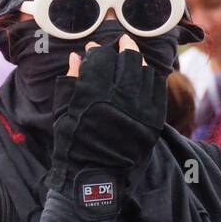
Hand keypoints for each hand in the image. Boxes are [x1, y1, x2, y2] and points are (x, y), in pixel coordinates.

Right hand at [47, 33, 164, 215]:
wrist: (94, 180)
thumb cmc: (72, 147)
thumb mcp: (63, 115)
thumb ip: (70, 84)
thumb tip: (76, 58)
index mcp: (93, 97)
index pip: (101, 61)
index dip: (97, 52)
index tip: (93, 48)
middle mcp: (118, 101)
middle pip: (128, 62)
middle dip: (124, 47)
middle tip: (121, 41)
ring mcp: (139, 112)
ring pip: (145, 74)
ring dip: (139, 62)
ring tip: (133, 57)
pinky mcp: (152, 123)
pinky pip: (157, 93)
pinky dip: (152, 80)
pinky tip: (145, 76)